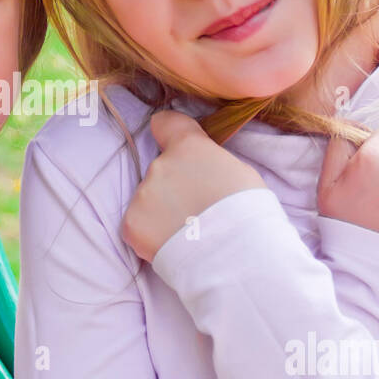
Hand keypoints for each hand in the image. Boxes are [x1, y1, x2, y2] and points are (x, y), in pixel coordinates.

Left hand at [121, 110, 266, 263]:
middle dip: (174, 188)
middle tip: (196, 211)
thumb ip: (210, 163)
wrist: (235, 254)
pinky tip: (173, 245)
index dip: (169, 135)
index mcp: (188, 147)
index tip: (175, 149)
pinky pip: (137, 226)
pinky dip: (150, 236)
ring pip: (148, 200)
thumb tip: (201, 171)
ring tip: (188, 233)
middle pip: (161, 171)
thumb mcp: (238, 172)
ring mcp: (142, 195)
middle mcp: (159, 165)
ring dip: (162, 212)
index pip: (165, 124)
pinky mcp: (131, 225)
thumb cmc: (247, 213)